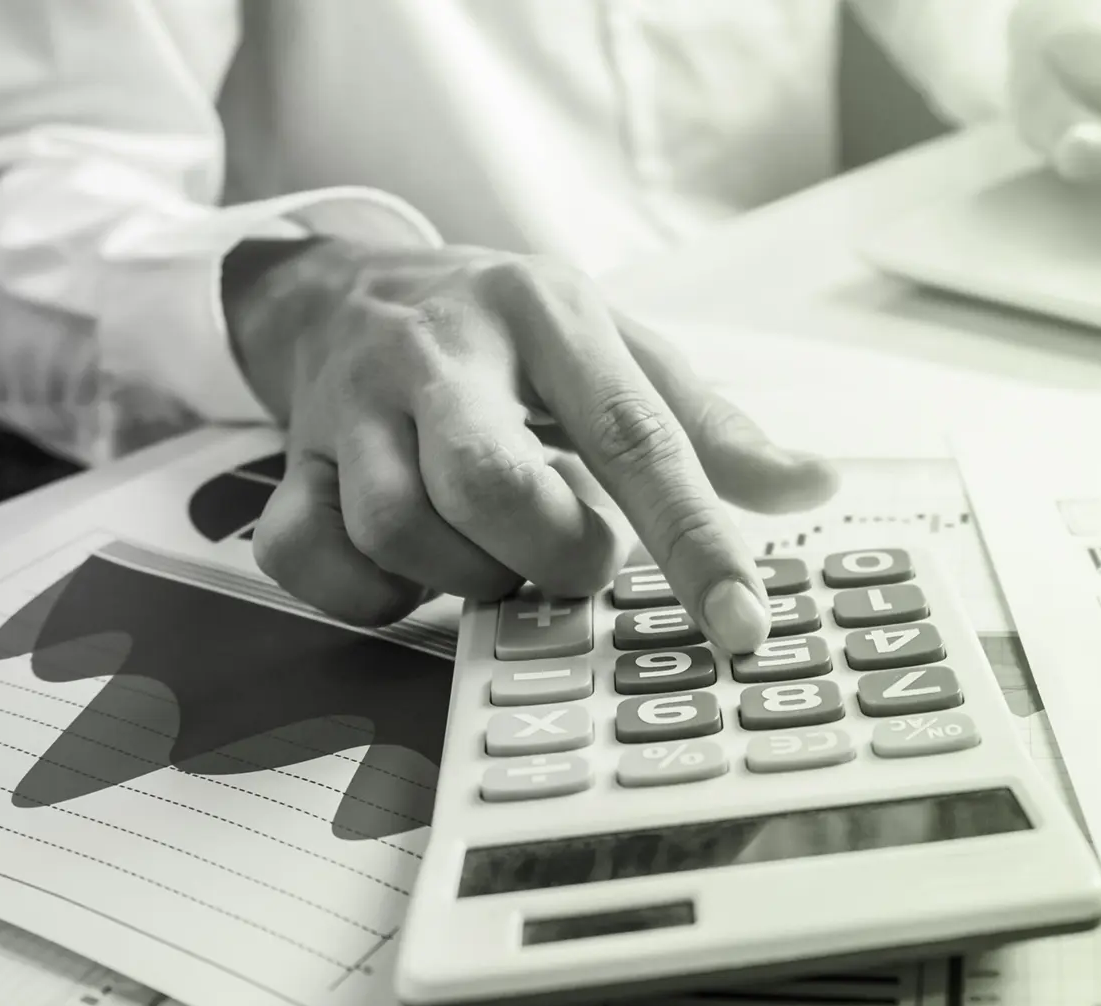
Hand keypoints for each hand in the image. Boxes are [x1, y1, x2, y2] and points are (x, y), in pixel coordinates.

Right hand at [223, 238, 838, 651]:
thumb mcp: (615, 347)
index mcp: (546, 316)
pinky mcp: (287, 461)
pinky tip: (411, 573)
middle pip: (494, 486)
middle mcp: (442, 353)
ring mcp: (351, 408)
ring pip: (402, 531)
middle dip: (552, 553)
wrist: (339, 285)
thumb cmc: (503, 332)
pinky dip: (368, 594)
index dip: (694, 542)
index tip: (743, 624)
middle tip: (573, 556)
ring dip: (468, 577)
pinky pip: (310, 559)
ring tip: (495, 554)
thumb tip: (813, 487)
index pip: (635, 436)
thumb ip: (710, 425)